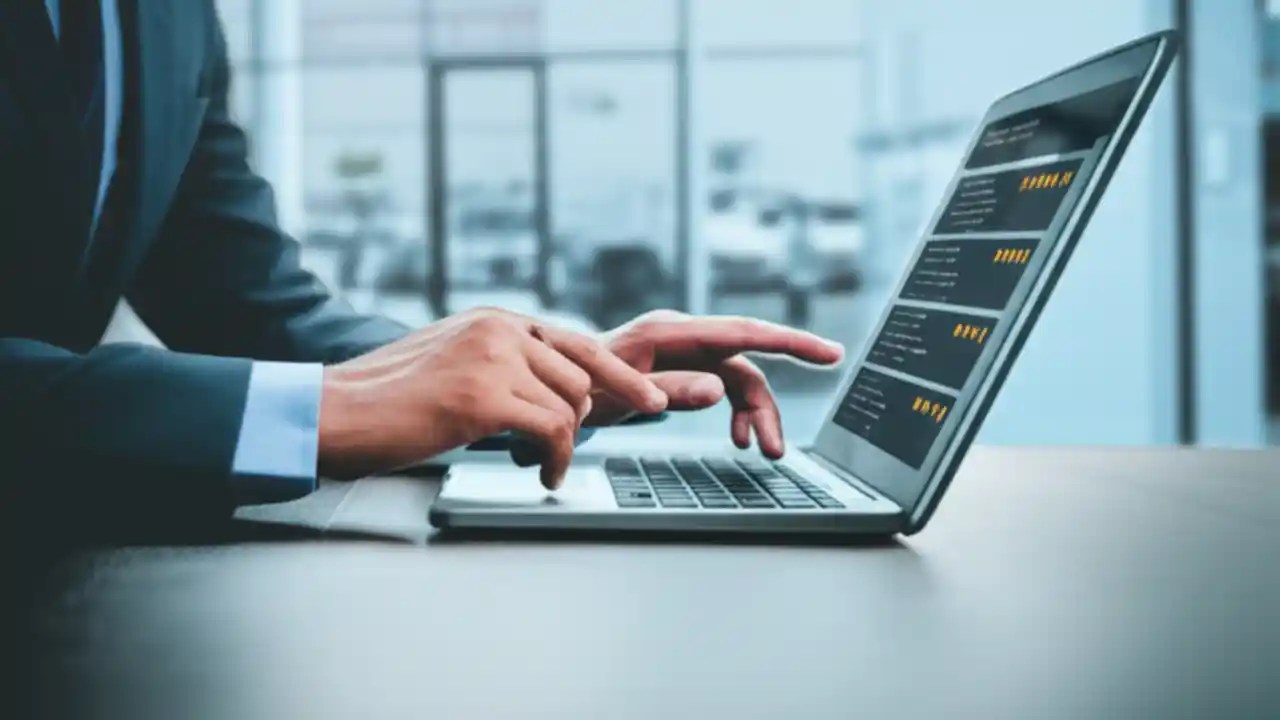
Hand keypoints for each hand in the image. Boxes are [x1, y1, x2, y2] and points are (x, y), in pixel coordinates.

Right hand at [317, 307, 667, 487]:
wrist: (336, 410)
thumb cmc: (389, 399)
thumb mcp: (454, 360)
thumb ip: (501, 364)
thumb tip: (547, 393)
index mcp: (496, 320)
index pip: (577, 344)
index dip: (620, 376)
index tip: (652, 400)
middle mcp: (500, 330)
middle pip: (582, 378)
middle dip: (581, 422)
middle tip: (560, 452)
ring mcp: (493, 359)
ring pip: (570, 406)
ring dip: (564, 446)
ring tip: (540, 465)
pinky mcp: (483, 396)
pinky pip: (551, 432)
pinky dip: (554, 461)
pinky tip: (537, 474)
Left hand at [586, 310, 843, 457]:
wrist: (553, 384)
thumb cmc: (579, 386)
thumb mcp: (618, 395)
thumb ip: (668, 390)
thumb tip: (718, 390)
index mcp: (669, 331)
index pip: (743, 333)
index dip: (790, 343)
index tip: (828, 353)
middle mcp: (683, 334)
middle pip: (748, 361)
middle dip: (771, 402)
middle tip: (781, 445)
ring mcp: (685, 350)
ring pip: (740, 378)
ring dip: (756, 415)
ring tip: (763, 452)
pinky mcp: (683, 367)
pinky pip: (725, 385)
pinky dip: (737, 412)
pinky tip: (739, 438)